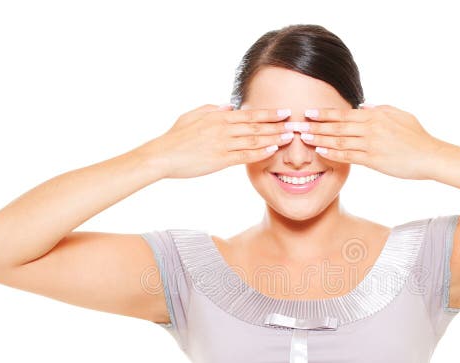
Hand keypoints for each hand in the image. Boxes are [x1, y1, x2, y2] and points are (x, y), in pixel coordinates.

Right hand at [134, 103, 293, 179]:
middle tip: (296, 123)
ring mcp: (223, 144)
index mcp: (218, 117)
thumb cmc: (176, 137)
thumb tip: (228, 106)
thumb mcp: (193, 116)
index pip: (249, 114)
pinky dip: (260, 152)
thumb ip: (212, 109)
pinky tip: (273, 150)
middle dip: (278, 124)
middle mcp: (223, 128)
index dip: (269, 113)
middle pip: (256, 125)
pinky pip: (245, 155)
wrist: (162, 156)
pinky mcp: (220, 159)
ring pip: (254, 139)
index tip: (284, 112)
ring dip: (274, 137)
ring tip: (290, 137)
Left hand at [298, 104, 442, 179]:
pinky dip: (333, 154)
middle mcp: (371, 128)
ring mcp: (372, 144)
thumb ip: (379, 110)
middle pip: (337, 126)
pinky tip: (321, 153)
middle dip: (315, 125)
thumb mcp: (399, 115)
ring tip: (303, 138)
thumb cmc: (416, 136)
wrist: (430, 155)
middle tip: (297, 124)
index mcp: (375, 115)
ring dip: (320, 139)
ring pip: (340, 140)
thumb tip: (362, 106)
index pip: (344, 113)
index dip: (325, 113)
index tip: (309, 112)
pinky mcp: (374, 160)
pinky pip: (349, 156)